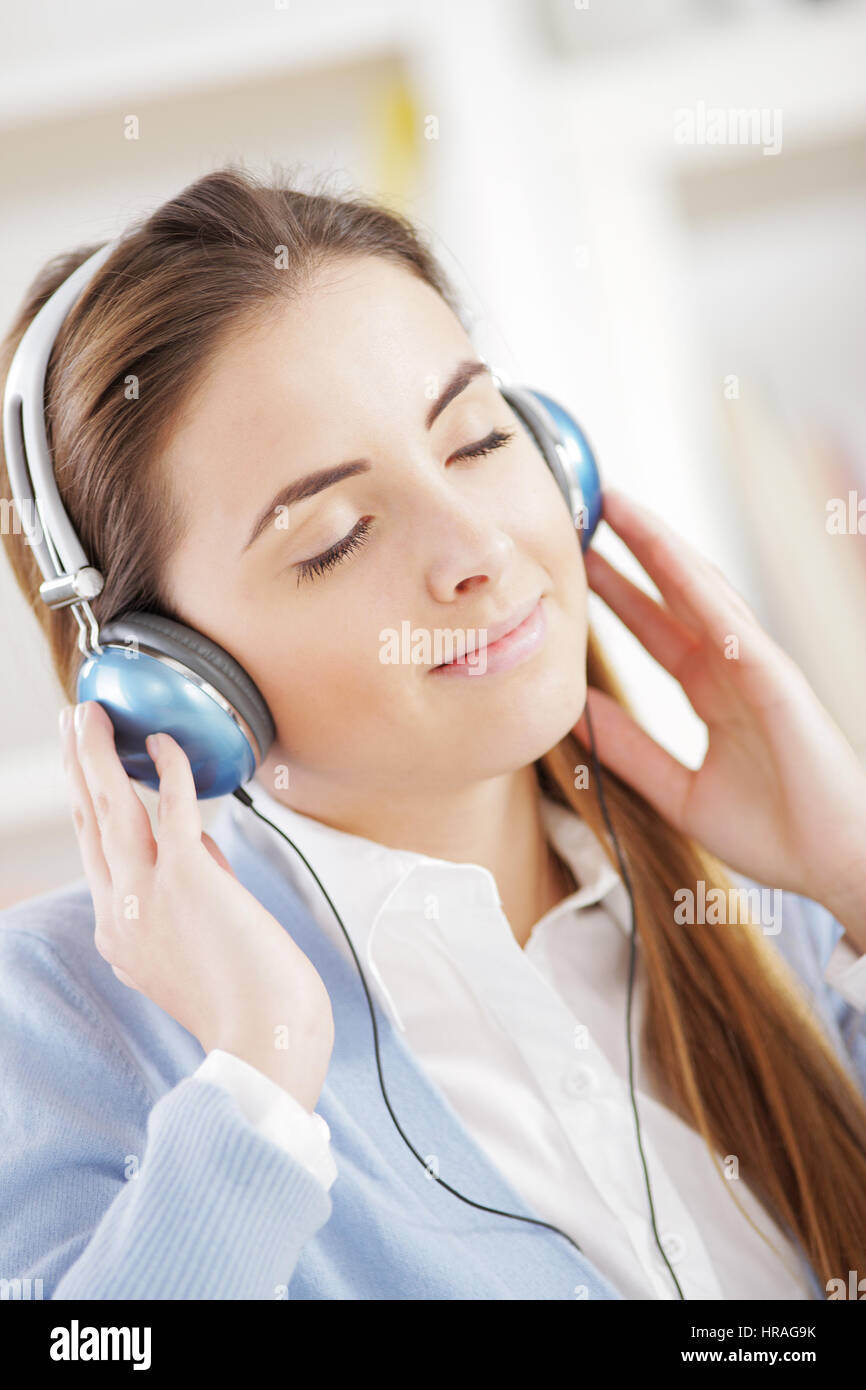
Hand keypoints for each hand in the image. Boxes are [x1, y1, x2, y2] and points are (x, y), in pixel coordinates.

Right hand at [59, 699, 334, 1111]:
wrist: (264, 1041)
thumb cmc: (246, 1006)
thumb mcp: (197, 952)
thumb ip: (190, 896)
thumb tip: (202, 847)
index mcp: (118, 934)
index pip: (94, 858)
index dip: (85, 807)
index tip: (83, 774)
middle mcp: (120, 912)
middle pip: (88, 824)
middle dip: (76, 768)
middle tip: (71, 724)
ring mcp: (148, 893)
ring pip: (110, 809)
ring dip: (96, 755)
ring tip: (87, 715)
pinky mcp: (188, 878)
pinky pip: (173, 807)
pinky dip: (167, 768)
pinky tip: (161, 741)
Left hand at [574, 487, 865, 940]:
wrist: (834, 865)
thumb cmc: (773, 833)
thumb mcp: (679, 790)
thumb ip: (632, 751)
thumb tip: (579, 716)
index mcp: (714, 691)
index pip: (657, 628)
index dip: (619, 592)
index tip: (576, 563)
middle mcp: (734, 668)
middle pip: (674, 594)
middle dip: (631, 553)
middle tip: (584, 511)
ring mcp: (758, 667)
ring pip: (702, 591)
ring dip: (660, 547)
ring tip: (616, 507)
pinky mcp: (777, 680)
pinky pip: (731, 625)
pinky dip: (698, 588)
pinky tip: (664, 556)